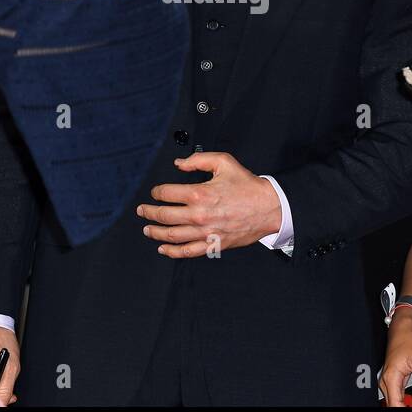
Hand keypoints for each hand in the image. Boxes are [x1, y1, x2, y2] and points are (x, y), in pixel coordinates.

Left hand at [138, 152, 281, 256]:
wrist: (269, 207)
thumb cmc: (248, 186)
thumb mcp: (224, 162)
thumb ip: (198, 159)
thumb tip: (179, 163)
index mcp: (200, 194)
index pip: (167, 193)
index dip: (157, 192)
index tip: (155, 192)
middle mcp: (199, 215)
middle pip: (164, 215)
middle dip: (149, 212)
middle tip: (142, 210)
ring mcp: (205, 232)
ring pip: (172, 236)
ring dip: (156, 233)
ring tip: (147, 229)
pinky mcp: (213, 244)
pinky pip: (188, 251)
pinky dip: (172, 252)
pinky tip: (163, 249)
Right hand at [380, 313, 411, 405]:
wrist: (403, 331)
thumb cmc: (409, 341)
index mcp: (391, 376)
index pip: (395, 404)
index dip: (405, 409)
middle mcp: (386, 380)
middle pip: (392, 404)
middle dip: (405, 407)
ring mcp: (387, 380)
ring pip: (393, 401)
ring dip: (404, 404)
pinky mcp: (391, 379)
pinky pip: (395, 395)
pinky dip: (404, 400)